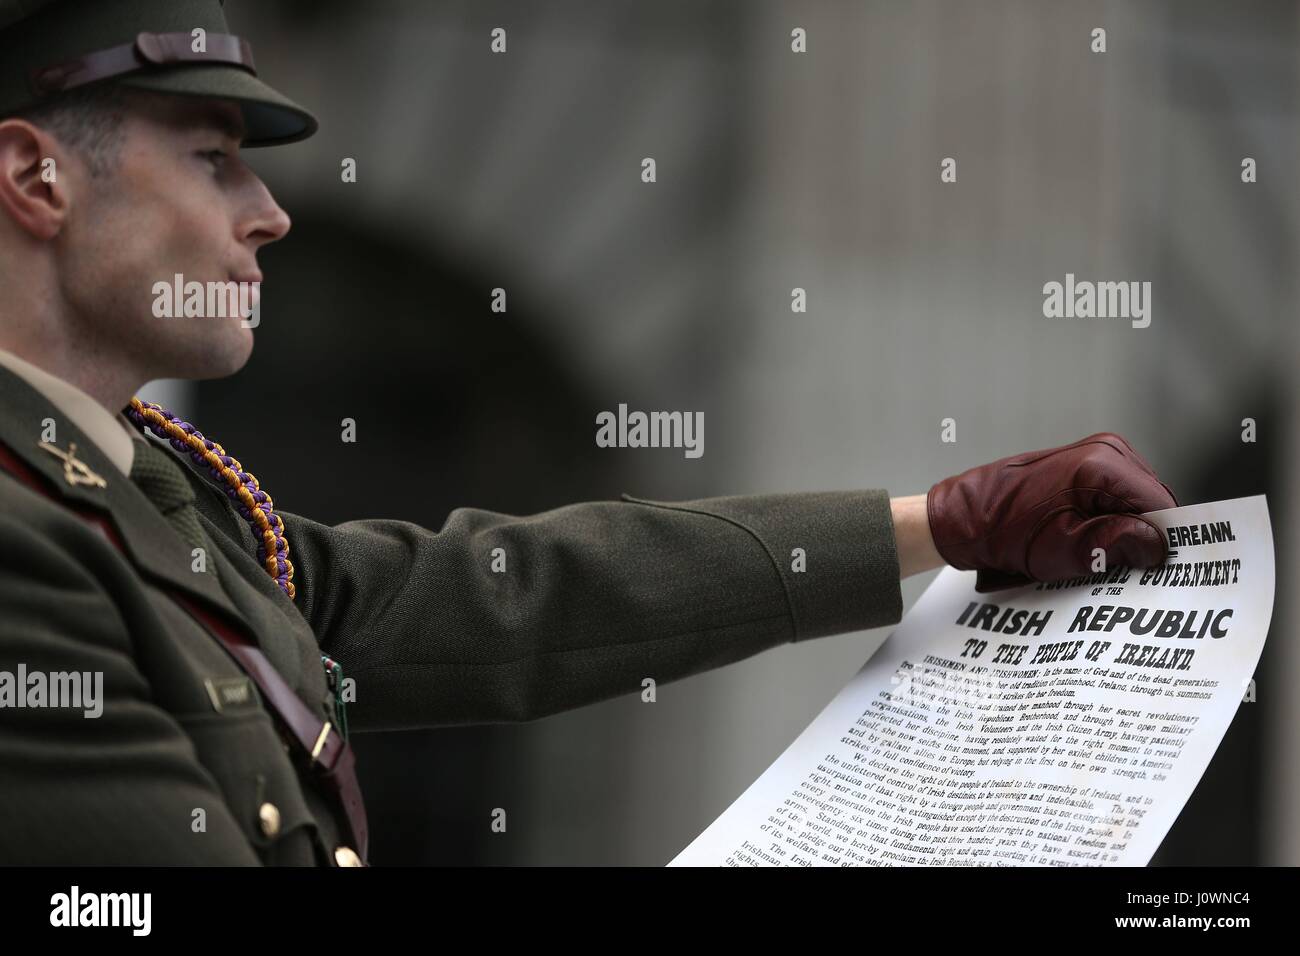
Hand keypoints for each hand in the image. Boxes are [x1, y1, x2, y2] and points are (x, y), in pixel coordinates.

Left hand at [926, 432, 1177, 591]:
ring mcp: (1097, 454)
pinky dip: (1111, 521)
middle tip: (1126, 570)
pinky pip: (1116, 498)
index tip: (1158, 572)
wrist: (962, 517)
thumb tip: (1157, 547)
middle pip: (1152, 503)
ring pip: (1136, 503)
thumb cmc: (1002, 530)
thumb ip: (1114, 543)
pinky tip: (1093, 543)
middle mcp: (1106, 450)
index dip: (1162, 542)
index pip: (1162, 506)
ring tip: (1101, 557)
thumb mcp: (1062, 548)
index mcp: (1103, 464)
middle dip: (1142, 537)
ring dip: (1125, 531)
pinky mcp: (1086, 466)